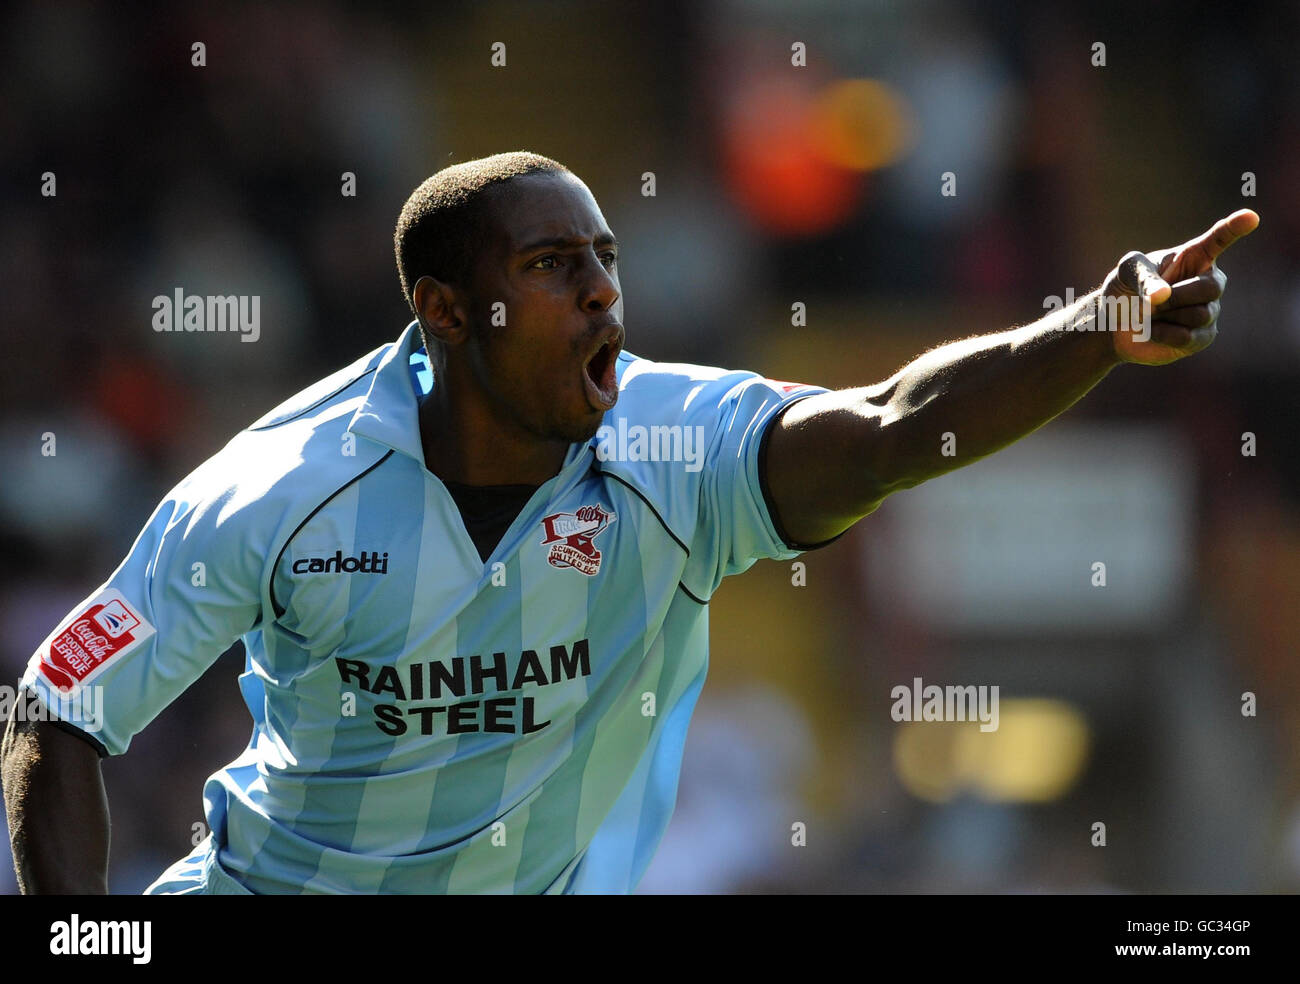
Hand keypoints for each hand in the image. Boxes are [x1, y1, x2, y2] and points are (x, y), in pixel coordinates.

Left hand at [1102, 209, 1258, 365]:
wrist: (1113, 326)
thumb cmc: (1124, 289)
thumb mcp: (1126, 272)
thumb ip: (1143, 276)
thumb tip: (1163, 295)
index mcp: (1193, 256)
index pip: (1219, 239)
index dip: (1234, 228)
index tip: (1250, 217)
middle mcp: (1208, 281)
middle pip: (1210, 288)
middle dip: (1176, 297)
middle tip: (1149, 303)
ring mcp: (1208, 310)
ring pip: (1200, 315)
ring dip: (1167, 316)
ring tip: (1151, 315)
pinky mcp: (1202, 337)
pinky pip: (1189, 337)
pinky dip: (1164, 334)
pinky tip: (1154, 331)